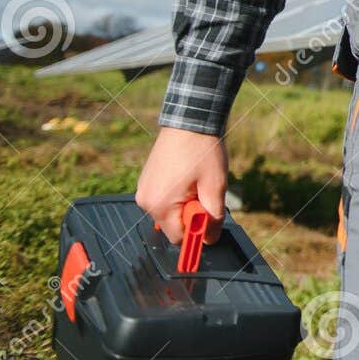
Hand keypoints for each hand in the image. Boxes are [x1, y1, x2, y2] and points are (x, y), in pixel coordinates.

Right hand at [136, 126, 226, 244]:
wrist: (190, 121)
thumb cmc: (202, 151)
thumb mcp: (215, 186)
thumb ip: (213, 216)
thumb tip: (210, 238)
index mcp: (159, 205)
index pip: (178, 238)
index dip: (197, 231)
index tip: (209, 216)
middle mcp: (145, 200)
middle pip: (172, 225)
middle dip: (192, 214)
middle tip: (204, 191)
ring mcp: (143, 189)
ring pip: (169, 211)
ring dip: (185, 203)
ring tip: (196, 180)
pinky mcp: (146, 181)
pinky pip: (163, 198)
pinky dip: (177, 194)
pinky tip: (188, 175)